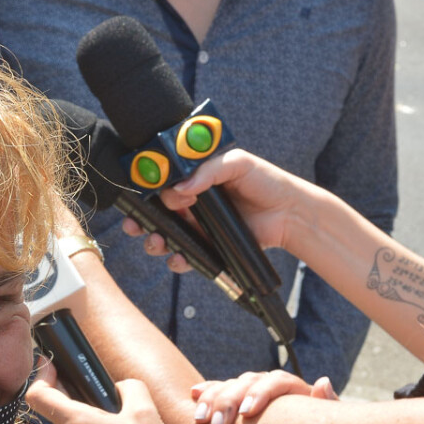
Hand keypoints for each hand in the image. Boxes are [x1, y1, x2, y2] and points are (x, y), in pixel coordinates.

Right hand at [121, 149, 314, 263]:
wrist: (288, 212)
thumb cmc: (265, 182)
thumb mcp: (237, 163)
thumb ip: (208, 170)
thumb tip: (180, 186)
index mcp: (194, 181)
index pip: (161, 185)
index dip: (146, 191)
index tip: (139, 196)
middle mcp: (190, 205)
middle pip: (154, 215)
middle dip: (138, 221)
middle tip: (134, 225)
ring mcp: (197, 228)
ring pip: (163, 238)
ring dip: (153, 242)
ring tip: (157, 241)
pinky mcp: (207, 249)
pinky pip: (184, 258)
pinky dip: (177, 260)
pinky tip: (179, 257)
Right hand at [191, 370, 337, 423]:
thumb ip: (329, 406)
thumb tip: (322, 383)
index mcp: (298, 391)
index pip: (277, 381)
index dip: (261, 393)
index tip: (247, 414)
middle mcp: (274, 388)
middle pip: (249, 381)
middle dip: (229, 401)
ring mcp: (256, 394)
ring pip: (231, 385)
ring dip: (213, 398)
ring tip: (200, 419)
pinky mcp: (241, 404)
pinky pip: (221, 391)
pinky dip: (207, 391)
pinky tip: (193, 395)